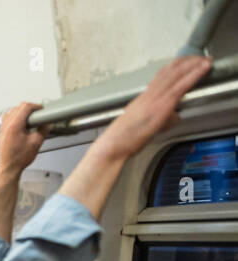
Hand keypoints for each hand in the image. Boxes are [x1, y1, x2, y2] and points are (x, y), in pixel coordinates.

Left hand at [0, 102, 47, 175]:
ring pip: (11, 112)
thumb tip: (46, 123)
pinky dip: (14, 117)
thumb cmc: (19, 158)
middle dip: (29, 108)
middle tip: (37, 114)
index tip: (41, 110)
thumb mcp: (36, 142)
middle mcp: (6, 125)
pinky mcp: (1, 133)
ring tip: (30, 119)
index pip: (25, 107)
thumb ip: (43, 130)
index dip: (36, 106)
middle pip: (18, 107)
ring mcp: (2, 128)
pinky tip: (21, 124)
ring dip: (21, 112)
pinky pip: (7, 119)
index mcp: (15, 125)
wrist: (9, 168)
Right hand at [94, 56, 211, 161]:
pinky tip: (204, 67)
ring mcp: (156, 97)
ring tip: (206, 59)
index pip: (162, 75)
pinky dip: (195, 74)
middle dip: (187, 61)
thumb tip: (174, 117)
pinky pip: (181, 85)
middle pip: (171, 70)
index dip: (176, 65)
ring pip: (178, 74)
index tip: (186, 61)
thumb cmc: (125, 139)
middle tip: (200, 56)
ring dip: (194, 63)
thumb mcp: (144, 126)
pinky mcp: (162, 104)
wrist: (114, 143)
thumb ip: (162, 119)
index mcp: (144, 97)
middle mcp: (150, 93)